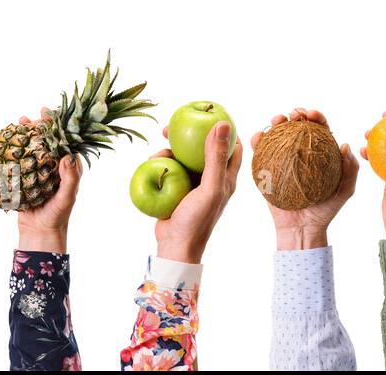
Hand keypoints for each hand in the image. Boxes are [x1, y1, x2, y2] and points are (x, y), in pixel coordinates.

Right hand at [16, 107, 79, 253]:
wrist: (40, 232)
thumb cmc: (57, 216)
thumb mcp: (67, 197)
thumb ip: (69, 178)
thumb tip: (68, 156)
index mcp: (68, 167)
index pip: (64, 140)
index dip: (57, 125)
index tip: (47, 113)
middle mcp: (55, 166)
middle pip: (48, 140)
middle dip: (40, 126)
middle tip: (29, 119)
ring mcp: (40, 170)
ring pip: (34, 146)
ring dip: (27, 134)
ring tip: (19, 122)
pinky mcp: (27, 177)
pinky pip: (21, 159)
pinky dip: (15, 148)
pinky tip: (7, 140)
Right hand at [155, 122, 242, 263]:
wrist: (175, 247)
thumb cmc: (197, 220)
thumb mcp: (210, 186)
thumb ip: (216, 157)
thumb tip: (224, 124)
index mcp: (226, 178)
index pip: (232, 147)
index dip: (225, 129)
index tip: (210, 115)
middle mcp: (212, 179)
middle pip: (203, 149)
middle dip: (190, 135)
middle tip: (172, 126)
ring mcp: (194, 184)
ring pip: (184, 158)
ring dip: (171, 150)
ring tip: (159, 149)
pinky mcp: (177, 190)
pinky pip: (170, 170)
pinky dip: (161, 164)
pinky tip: (152, 162)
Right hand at [252, 108, 358, 250]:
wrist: (302, 229)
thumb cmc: (326, 210)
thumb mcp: (345, 190)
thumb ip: (350, 168)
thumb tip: (344, 143)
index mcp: (320, 153)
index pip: (319, 129)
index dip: (317, 117)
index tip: (312, 115)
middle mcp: (300, 153)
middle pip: (296, 127)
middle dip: (295, 114)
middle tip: (293, 115)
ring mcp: (281, 159)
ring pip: (277, 135)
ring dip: (276, 122)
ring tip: (277, 120)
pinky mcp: (266, 169)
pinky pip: (260, 152)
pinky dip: (257, 140)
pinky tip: (259, 136)